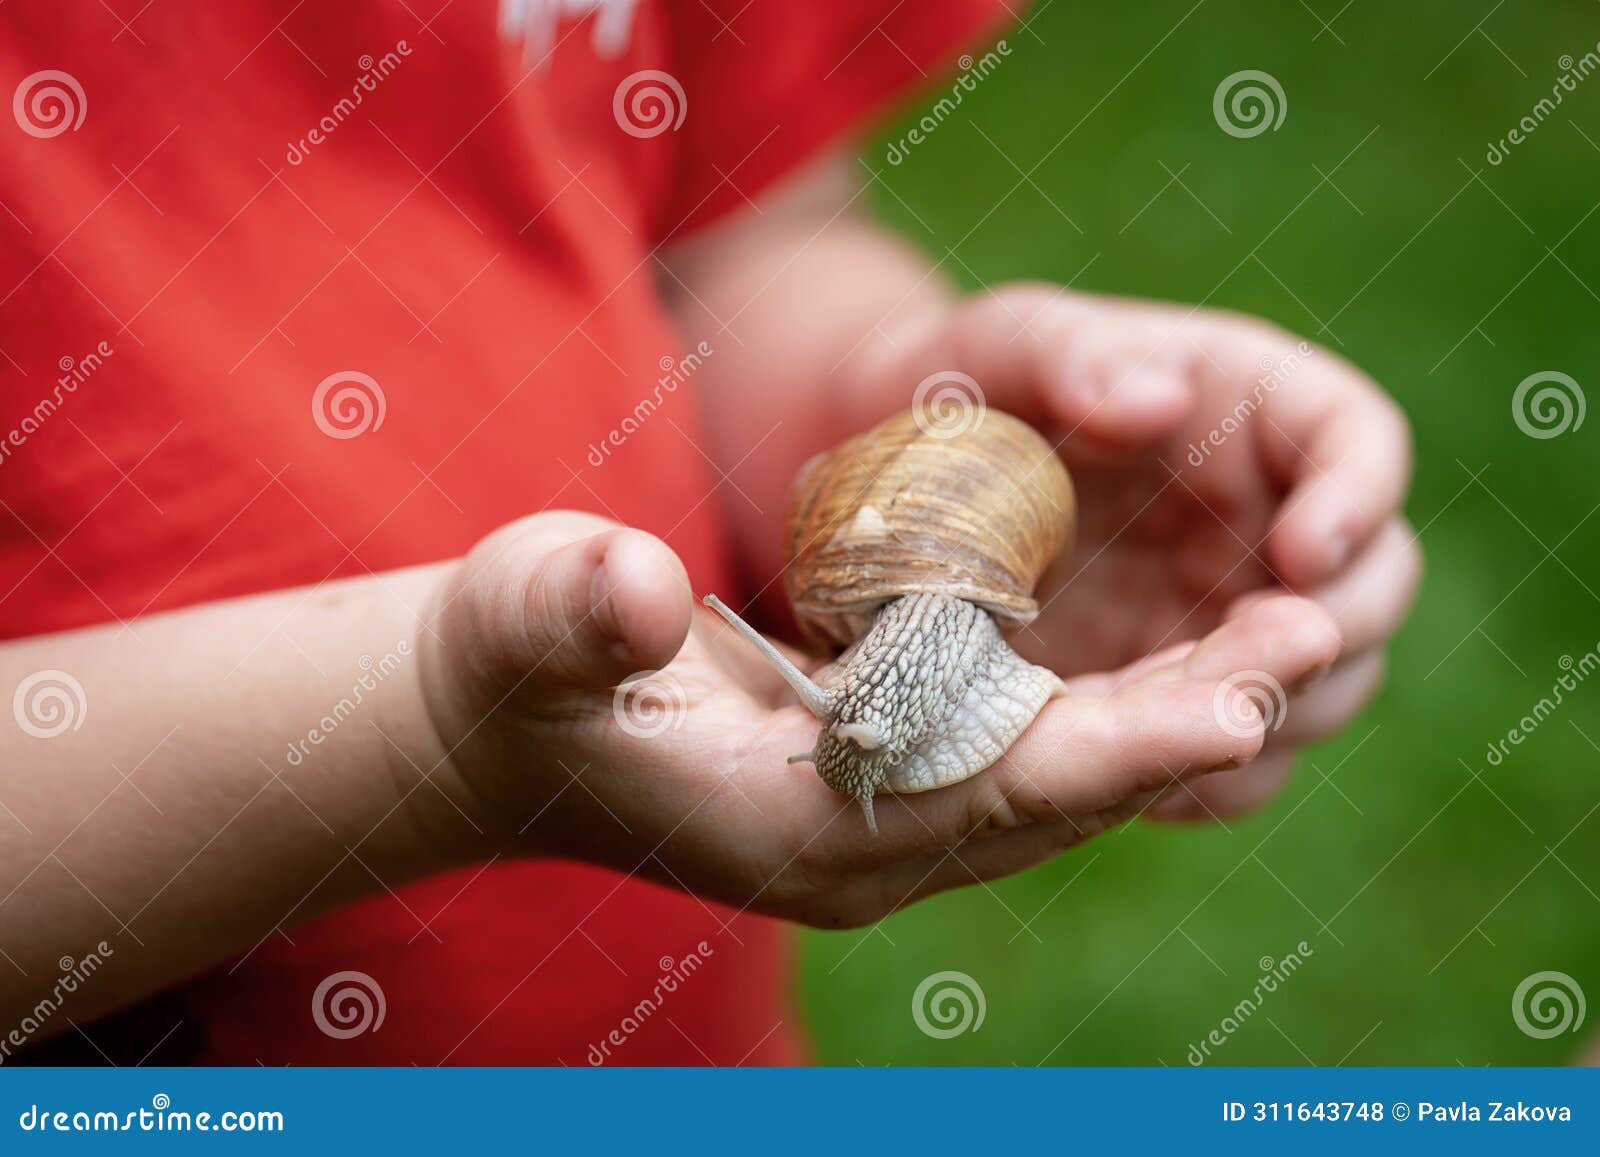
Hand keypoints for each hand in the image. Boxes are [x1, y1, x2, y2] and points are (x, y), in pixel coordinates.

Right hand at [413, 512, 1337, 926]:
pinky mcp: (884, 791)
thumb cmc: (509, 669)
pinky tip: (1188, 663)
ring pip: (1056, 783)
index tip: (1240, 707)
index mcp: (789, 825)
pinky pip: (1027, 761)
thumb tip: (632, 591)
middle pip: (1054, 794)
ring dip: (1171, 721)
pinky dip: (1111, 716)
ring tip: (1289, 642)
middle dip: (1185, 729)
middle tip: (1316, 642)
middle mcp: (859, 851)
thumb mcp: (520, 620)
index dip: (1112, 748)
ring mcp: (877, 830)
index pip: (980, 789)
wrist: (502, 729)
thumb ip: (571, 610)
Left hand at [844, 285, 1420, 819]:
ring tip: (1204, 725)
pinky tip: (1152, 789)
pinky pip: (1238, 751)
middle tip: (1262, 659)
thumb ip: (1070, 356)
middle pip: (1374, 581)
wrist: (900, 485)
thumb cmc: (966, 390)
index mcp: (1244, 409)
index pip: (1355, 439)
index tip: (1306, 551)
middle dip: (1338, 626)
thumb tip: (1158, 400)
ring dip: (1286, 710)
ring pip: (1325, 680)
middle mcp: (1261, 517)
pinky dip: (1217, 777)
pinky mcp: (1179, 688)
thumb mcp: (1001, 350)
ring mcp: (1227, 611)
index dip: (1358, 497)